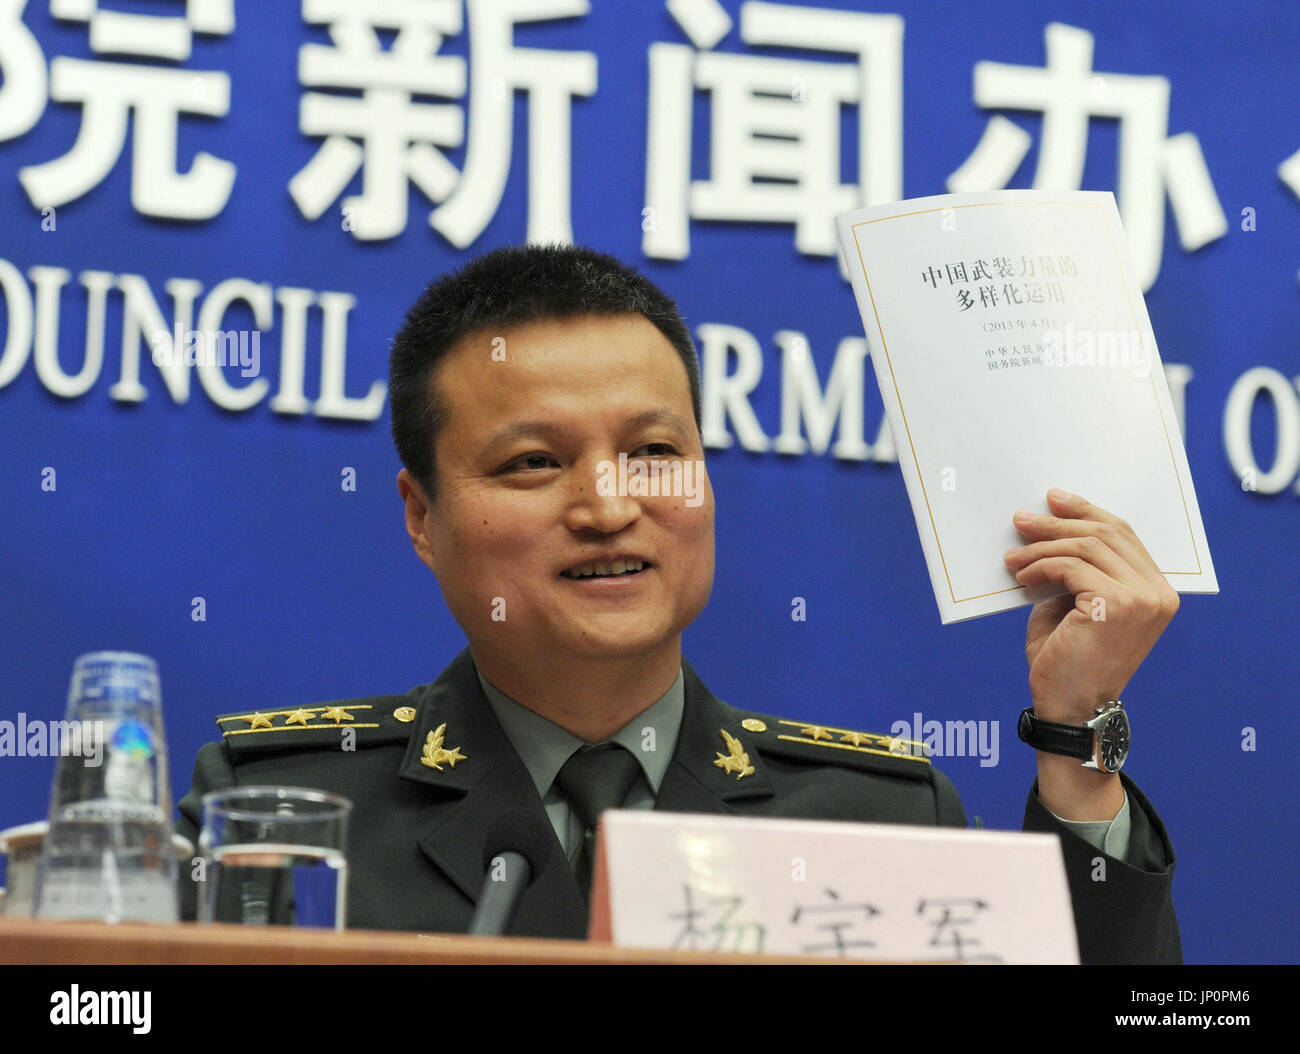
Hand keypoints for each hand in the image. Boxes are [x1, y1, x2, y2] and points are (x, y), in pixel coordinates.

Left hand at [1003, 489, 1178, 725]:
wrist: (1069, 708)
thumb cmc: (1068, 661)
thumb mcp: (1074, 607)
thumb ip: (1075, 572)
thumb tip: (1047, 531)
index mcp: (1157, 591)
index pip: (1124, 535)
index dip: (1087, 512)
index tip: (1054, 499)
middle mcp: (1158, 593)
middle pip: (1106, 534)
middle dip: (1059, 522)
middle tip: (1022, 519)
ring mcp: (1141, 599)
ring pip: (1085, 547)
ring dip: (1041, 546)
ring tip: (1012, 555)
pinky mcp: (1116, 605)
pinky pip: (1070, 567)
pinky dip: (1040, 566)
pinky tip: (1022, 577)